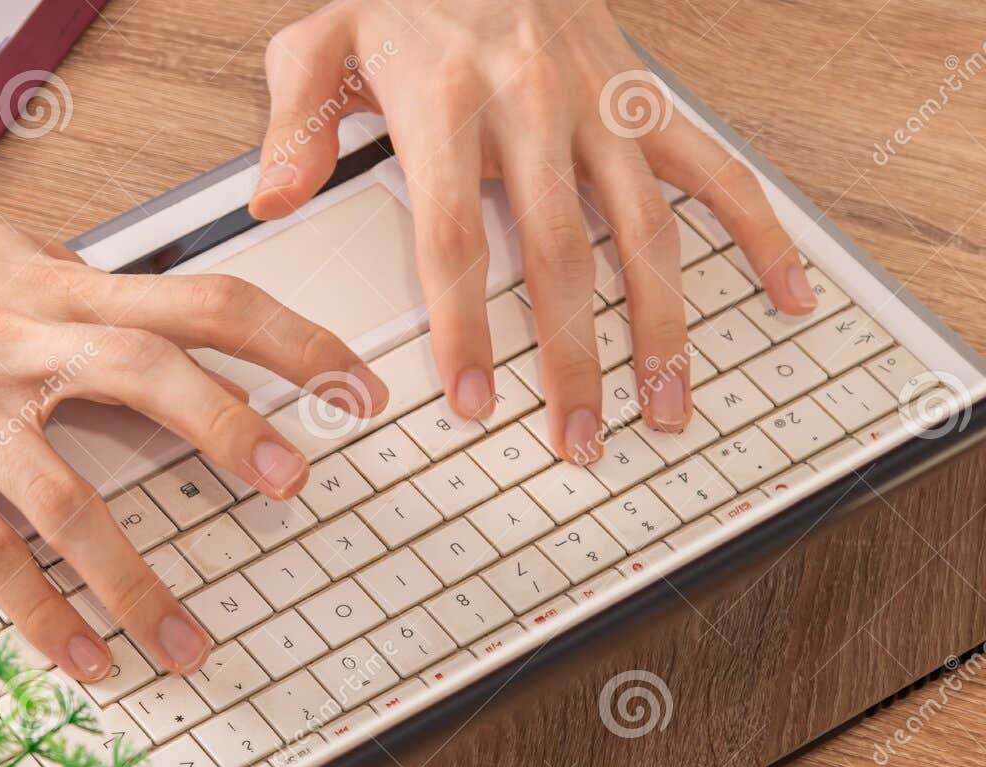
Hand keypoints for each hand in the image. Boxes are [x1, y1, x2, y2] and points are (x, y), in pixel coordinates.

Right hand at [0, 171, 386, 684]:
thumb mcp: (9, 258)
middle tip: (294, 484)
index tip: (351, 381)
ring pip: (67, 500)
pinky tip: (82, 655)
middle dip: (232, 430)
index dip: (289, 340)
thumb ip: (90, 298)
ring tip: (188, 642)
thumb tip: (164, 323)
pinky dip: (40, 613)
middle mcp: (21, 344)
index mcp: (62, 291)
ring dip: (138, 579)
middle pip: (151, 377)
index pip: (202, 302)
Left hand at [250, 0, 819, 462]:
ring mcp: (602, 107)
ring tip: (666, 406)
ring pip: (646, 231)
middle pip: (558, 256)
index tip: (473, 401)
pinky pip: (716, 169)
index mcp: (448, 103)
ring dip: (662, 326)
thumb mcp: (323, 40)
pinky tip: (785, 291)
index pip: (454, 238)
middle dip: (571, 357)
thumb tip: (269, 201)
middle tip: (577, 437)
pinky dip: (760, 231)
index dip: (466, 326)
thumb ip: (296, 125)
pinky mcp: (646, 101)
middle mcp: (534, 108)